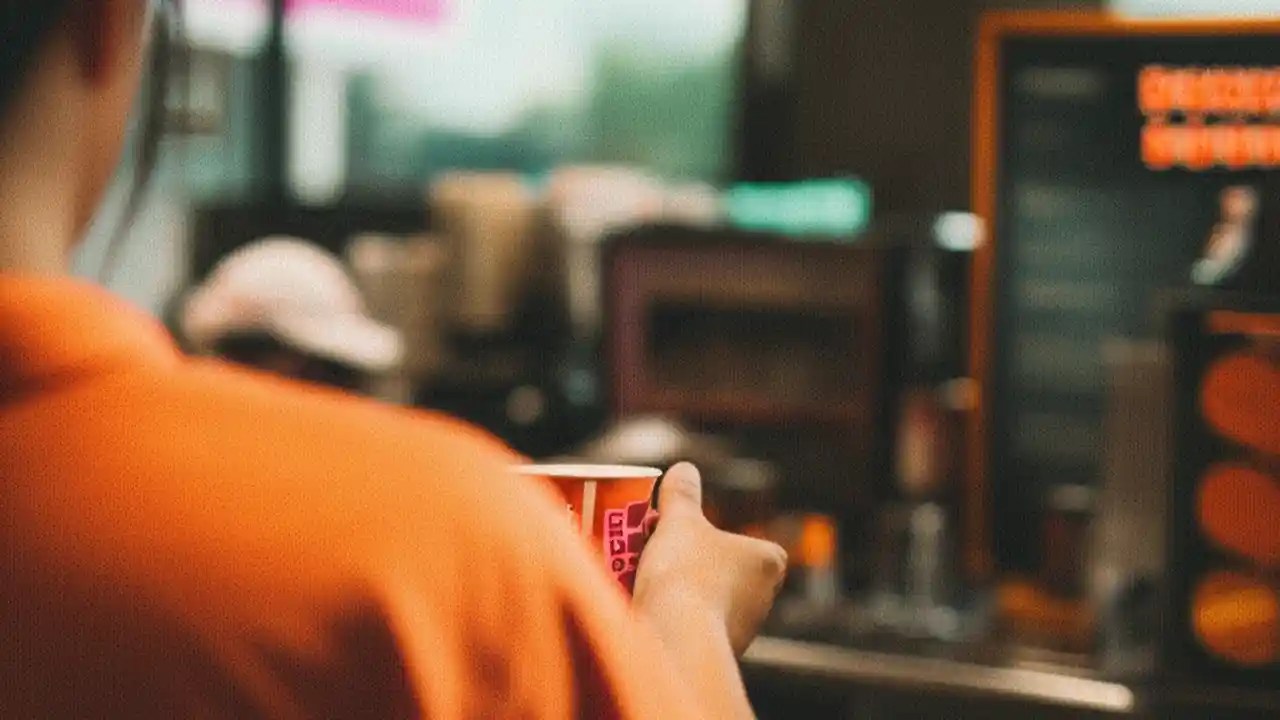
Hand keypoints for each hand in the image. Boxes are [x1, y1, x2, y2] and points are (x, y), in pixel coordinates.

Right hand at [633, 463, 786, 655]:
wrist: (676, 638)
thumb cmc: (687, 573)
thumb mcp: (680, 521)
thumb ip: (682, 493)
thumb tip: (684, 469)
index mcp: (769, 562)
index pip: (748, 544)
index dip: (714, 537)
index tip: (683, 534)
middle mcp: (764, 600)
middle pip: (723, 571)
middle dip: (693, 563)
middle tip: (658, 550)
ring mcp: (742, 631)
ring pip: (708, 601)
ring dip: (681, 592)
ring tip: (643, 578)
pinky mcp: (717, 654)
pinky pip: (693, 628)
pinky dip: (674, 618)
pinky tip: (647, 608)